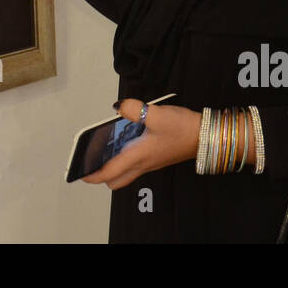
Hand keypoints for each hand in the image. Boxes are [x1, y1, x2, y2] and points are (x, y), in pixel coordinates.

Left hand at [80, 100, 202, 189]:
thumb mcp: (156, 114)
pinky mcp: (157, 157)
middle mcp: (143, 164)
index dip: (94, 175)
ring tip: (104, 151)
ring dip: (114, 166)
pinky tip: (126, 141)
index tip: (81, 174)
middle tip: (92, 163)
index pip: (110, 172)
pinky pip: (136, 164)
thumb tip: (117, 107)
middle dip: (103, 175)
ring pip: (127, 173)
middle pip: (117, 179)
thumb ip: (132, 108)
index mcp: (138, 156)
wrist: (205, 136)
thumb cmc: (182, 128)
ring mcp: (151, 163)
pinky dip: (126, 158)